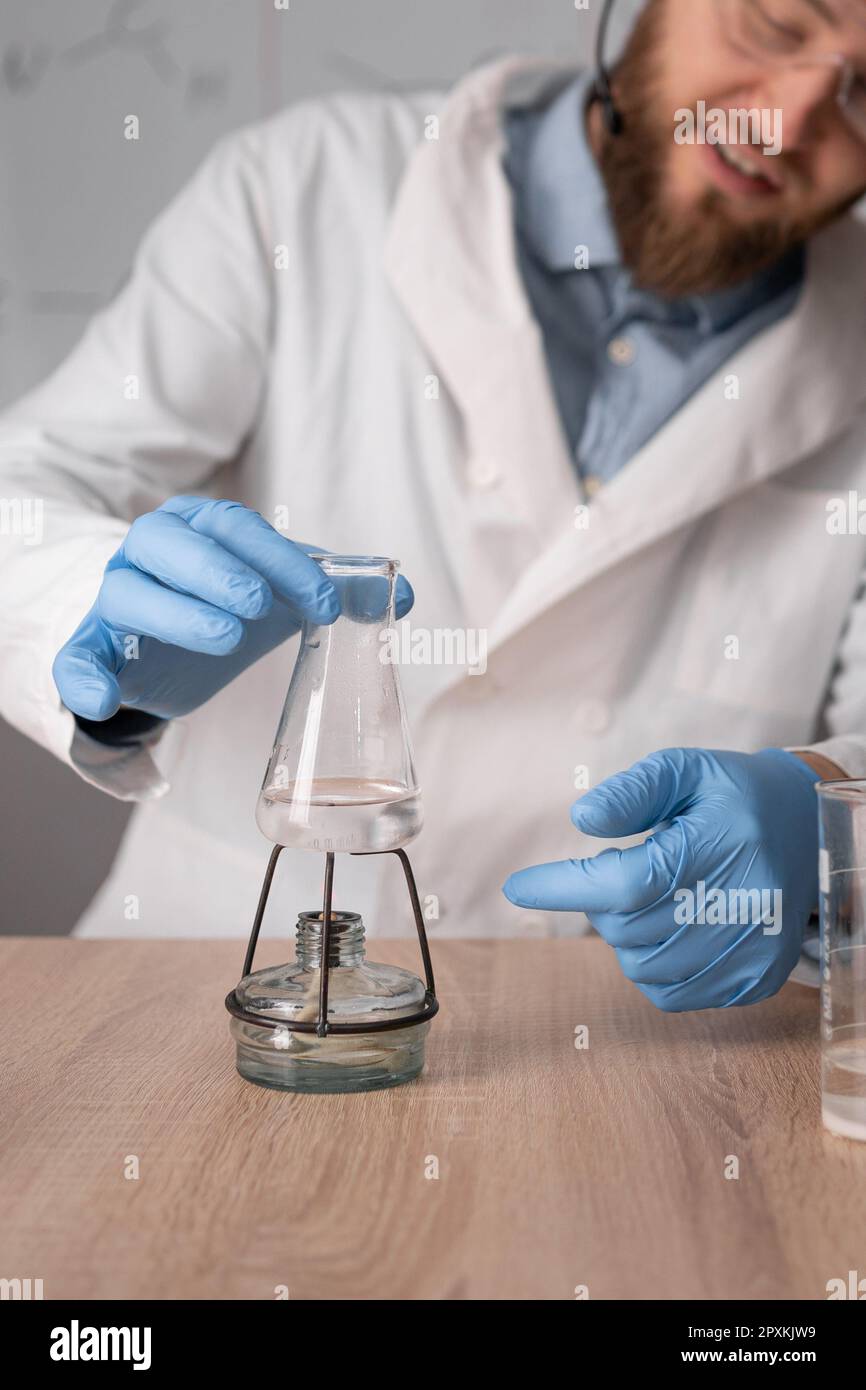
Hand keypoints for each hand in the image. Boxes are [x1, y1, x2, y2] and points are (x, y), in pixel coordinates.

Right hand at [53, 495, 413, 721]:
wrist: (166, 649)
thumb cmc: (229, 607)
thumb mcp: (282, 598)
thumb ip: (339, 592)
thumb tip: (404, 595)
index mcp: (200, 527)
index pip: (236, 527)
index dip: (282, 560)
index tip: (324, 602)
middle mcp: (150, 551)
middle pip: (171, 543)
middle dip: (219, 571)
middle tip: (261, 606)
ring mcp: (117, 598)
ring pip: (130, 591)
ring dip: (177, 612)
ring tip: (226, 638)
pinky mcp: (94, 647)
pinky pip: (76, 656)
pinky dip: (82, 676)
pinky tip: (103, 696)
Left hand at [503, 747, 822, 1010]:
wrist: (813, 830)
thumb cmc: (735, 795)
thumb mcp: (686, 770)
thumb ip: (632, 791)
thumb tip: (581, 820)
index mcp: (723, 844)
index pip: (626, 882)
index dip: (564, 887)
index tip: (519, 886)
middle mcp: (745, 905)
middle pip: (627, 927)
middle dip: (603, 899)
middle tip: (627, 865)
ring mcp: (753, 951)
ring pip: (641, 966)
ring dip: (625, 933)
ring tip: (655, 893)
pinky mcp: (756, 980)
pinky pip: (670, 994)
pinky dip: (651, 965)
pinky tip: (669, 927)